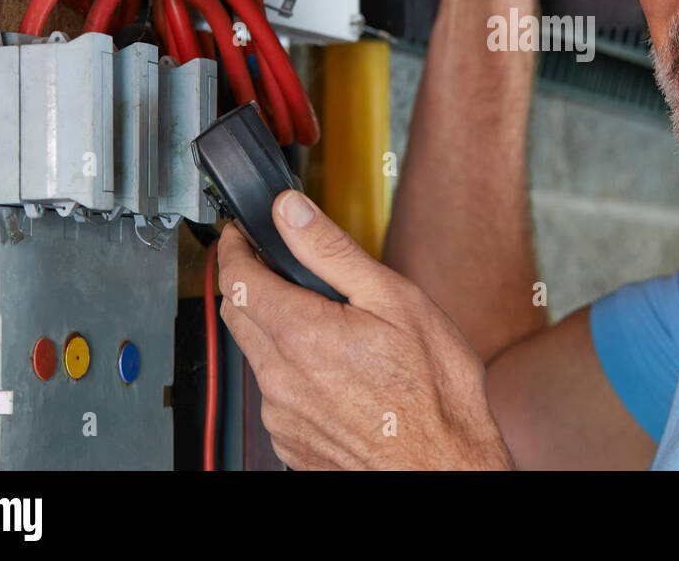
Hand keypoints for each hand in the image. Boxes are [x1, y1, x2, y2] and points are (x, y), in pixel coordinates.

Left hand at [217, 189, 514, 469]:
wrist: (443, 466)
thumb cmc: (434, 391)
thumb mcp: (394, 299)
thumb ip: (332, 251)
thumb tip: (291, 212)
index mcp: (300, 334)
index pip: (236, 278)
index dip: (235, 247)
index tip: (241, 233)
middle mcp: (279, 378)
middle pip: (237, 315)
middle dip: (246, 283)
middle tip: (273, 265)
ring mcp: (282, 416)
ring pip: (258, 356)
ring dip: (274, 330)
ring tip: (326, 323)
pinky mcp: (292, 443)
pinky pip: (277, 395)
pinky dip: (293, 372)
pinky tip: (336, 370)